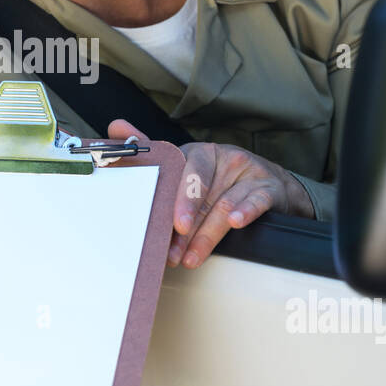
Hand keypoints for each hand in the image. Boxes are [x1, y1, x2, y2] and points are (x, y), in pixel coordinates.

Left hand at [106, 119, 313, 269]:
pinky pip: (256, 199)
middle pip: (201, 193)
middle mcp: (223, 158)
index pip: (183, 171)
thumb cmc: (221, 181)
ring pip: (224, 204)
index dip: (175, 198)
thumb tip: (115, 127)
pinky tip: (236, 223)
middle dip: (186, 226)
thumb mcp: (189, 169)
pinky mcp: (268, 188)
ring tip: (192, 258)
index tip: (168, 223)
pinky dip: (245, 211)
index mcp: (199, 153)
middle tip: (174, 251)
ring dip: (207, 235)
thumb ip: (153, 154)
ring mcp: (247, 172)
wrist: (270, 187)